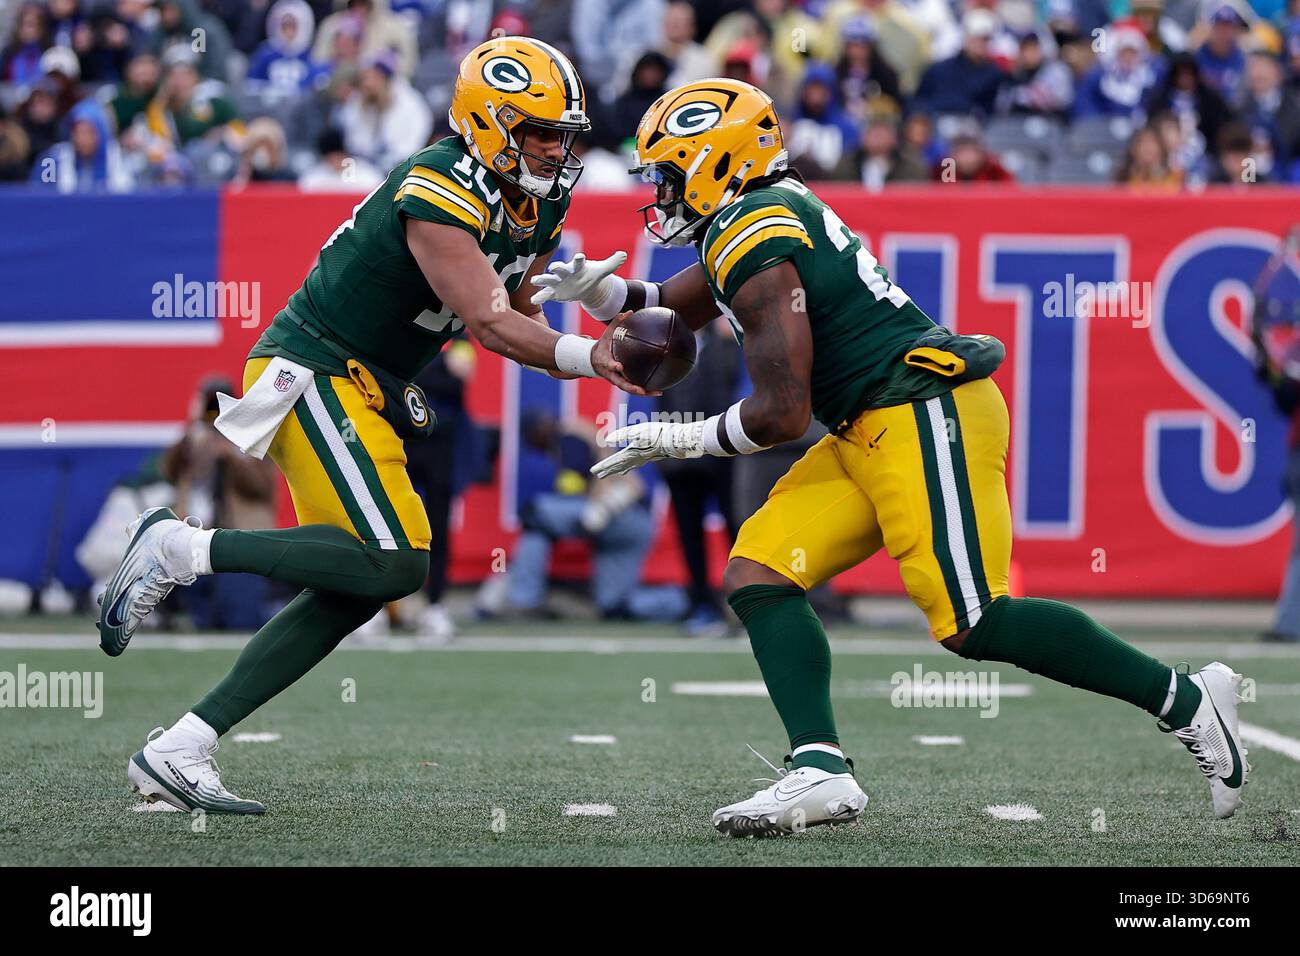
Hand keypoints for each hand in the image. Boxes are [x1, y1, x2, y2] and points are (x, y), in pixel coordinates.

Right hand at [530, 250, 626, 306]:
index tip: (579, 257)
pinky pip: (545, 295)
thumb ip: (612, 263)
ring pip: (548, 280)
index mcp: (578, 268)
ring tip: (534, 281)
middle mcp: (566, 273)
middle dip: (557, 268)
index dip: (579, 259)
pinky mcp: (554, 293)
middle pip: (560, 269)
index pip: (578, 262)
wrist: (583, 286)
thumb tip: (624, 255)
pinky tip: (533, 300)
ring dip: (542, 280)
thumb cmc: (590, 276)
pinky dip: (539, 297)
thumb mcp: (601, 272)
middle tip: (554, 267)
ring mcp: (558, 283)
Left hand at [590, 420, 706, 478]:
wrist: (677, 440)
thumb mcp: (638, 431)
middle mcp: (637, 458)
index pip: (615, 461)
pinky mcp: (650, 455)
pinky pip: (636, 463)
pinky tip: (629, 467)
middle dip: (608, 470)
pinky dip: (629, 466)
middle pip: (619, 466)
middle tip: (597, 474)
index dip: (604, 466)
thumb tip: (607, 440)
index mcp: (632, 453)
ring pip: (628, 465)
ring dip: (618, 469)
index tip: (594, 471)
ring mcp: (644, 458)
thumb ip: (622, 434)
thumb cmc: (658, 433)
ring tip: (611, 473)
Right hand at [591, 315, 658, 395]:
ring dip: (644, 392)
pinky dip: (647, 389)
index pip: (609, 365)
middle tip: (642, 390)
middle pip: (622, 384)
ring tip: (658, 392)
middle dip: (632, 388)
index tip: (619, 366)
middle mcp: (612, 375)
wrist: (594, 361)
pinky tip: (660, 388)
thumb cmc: (603, 346)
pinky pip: (635, 387)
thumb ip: (617, 323)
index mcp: (606, 363)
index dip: (614, 366)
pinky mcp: (624, 383)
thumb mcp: (607, 334)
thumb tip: (629, 311)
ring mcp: (618, 381)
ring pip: (631, 389)